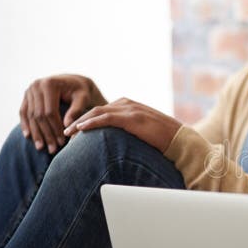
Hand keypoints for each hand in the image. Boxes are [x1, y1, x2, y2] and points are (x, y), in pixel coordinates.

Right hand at [19, 74, 105, 153]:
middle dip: (45, 134)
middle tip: (52, 149)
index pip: (50, 111)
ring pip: (30, 116)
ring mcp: (29, 90)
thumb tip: (67, 126)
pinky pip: (23, 112)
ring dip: (35, 133)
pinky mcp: (26, 95)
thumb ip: (76, 110)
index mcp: (50, 84)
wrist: (73, 82)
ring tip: (41, 148)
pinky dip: (26, 125)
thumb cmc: (80, 91)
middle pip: (38, 115)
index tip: (61, 142)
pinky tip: (28, 137)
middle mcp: (36, 85)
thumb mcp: (83, 98)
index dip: (55, 128)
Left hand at [64, 98, 181, 152]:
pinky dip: (91, 122)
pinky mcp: (132, 118)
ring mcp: (130, 110)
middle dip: (79, 119)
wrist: (181, 140)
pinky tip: (80, 128)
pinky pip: (106, 118)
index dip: (87, 119)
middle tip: (66, 131)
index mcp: (130, 106)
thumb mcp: (143, 132)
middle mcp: (128, 104)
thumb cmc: (164, 140)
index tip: (75, 130)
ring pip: (97, 112)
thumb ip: (130, 131)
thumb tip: (117, 142)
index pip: (103, 110)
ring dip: (80, 122)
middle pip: (96, 109)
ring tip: (68, 132)